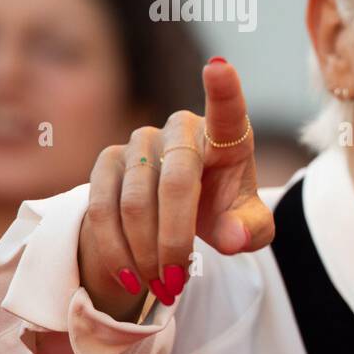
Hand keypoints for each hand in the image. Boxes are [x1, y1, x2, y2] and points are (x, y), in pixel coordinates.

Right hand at [77, 58, 274, 321]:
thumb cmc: (223, 213)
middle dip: (175, 238)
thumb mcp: (246, 226)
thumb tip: (235, 238)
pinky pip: (102, 208)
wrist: (176, 217)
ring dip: (145, 251)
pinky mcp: (108, 160)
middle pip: (177, 180)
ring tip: (161, 285)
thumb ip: (251, 231)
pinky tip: (132, 276)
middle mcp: (182, 129)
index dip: (224, 90)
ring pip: (134, 201)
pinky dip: (116, 249)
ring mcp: (141, 140)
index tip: (220, 68)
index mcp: (228, 137)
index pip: (228, 111)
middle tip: (177, 281)